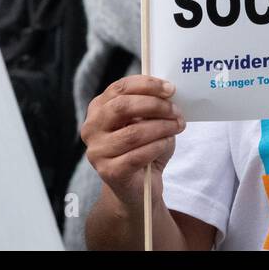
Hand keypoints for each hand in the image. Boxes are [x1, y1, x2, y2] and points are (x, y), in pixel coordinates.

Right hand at [82, 75, 183, 209]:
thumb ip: (152, 104)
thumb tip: (168, 92)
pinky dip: (158, 146)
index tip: (170, 89)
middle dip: (155, 106)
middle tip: (175, 111)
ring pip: (133, 133)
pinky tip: (167, 143)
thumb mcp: (148, 120)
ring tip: (177, 127)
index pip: (120, 88)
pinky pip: (138, 155)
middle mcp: (92, 128)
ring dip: (162, 127)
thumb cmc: (144, 146)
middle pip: (122, 107)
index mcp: (99, 108)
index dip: (147, 85)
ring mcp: (97, 151)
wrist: (139, 184)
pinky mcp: (109, 172)